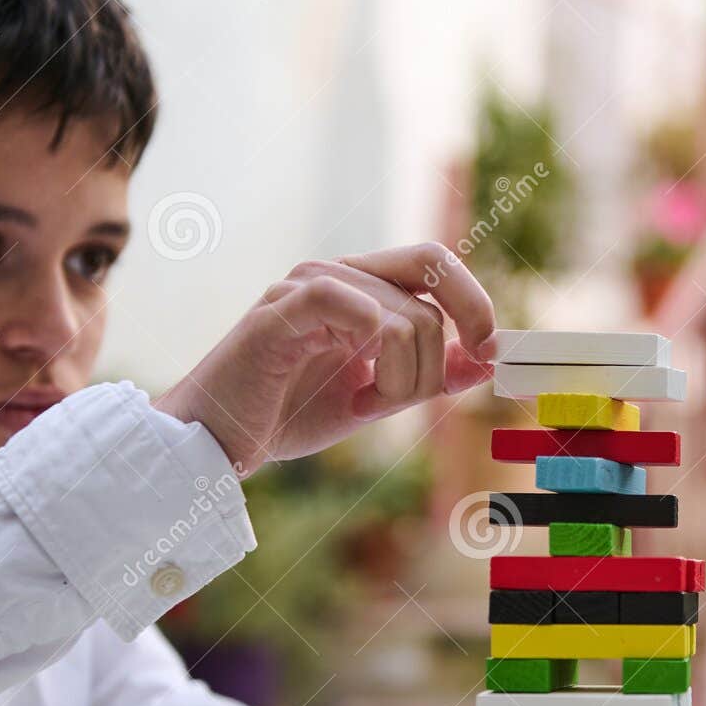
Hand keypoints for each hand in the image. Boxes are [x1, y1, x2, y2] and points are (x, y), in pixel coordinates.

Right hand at [152, 243, 496, 475]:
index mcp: (359, 285)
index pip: (433, 261)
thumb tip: (490, 357)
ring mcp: (309, 285)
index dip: (474, 301)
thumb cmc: (287, 415)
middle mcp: (337, 273)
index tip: (489, 352)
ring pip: (407, 318)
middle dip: (448, 342)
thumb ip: (429, 375)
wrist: (216, 443)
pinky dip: (379, 363)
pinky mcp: (285, 308)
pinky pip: (364, 315)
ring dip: (404, 380)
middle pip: (430, 281)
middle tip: (426, 385)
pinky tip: (357, 395)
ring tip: (366, 405)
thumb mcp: (376, 397)